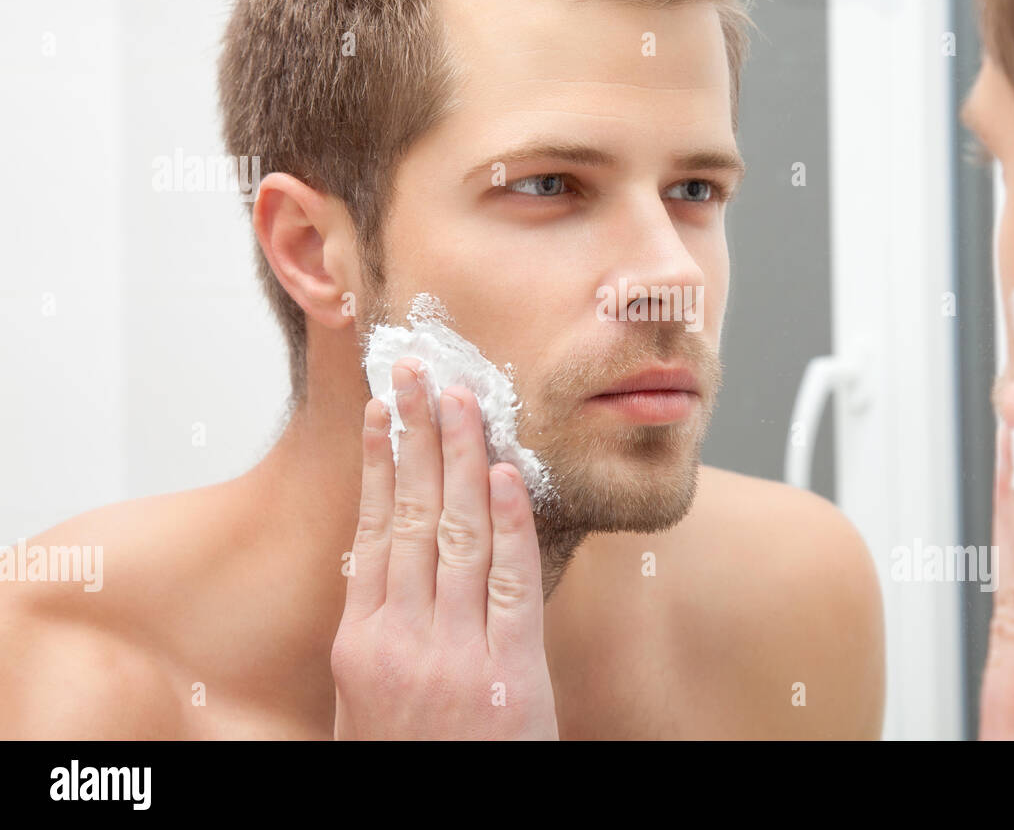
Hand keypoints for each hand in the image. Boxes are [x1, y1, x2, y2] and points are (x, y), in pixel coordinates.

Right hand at [331, 357, 558, 739]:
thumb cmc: (406, 760)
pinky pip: (510, 582)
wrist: (445, 822)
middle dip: (418, 436)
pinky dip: (510, 523)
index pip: (373, 531)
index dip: (382, 465)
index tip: (386, 413)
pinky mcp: (509, 671)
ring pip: (458, 533)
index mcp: (358, 644)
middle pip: (412, 516)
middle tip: (421, 374)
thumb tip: (383, 553)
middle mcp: (400, 639)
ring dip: (462, 458)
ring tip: (462, 399)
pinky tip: (507, 474)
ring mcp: (454, 653)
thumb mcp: (364, 699)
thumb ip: (375, 627)